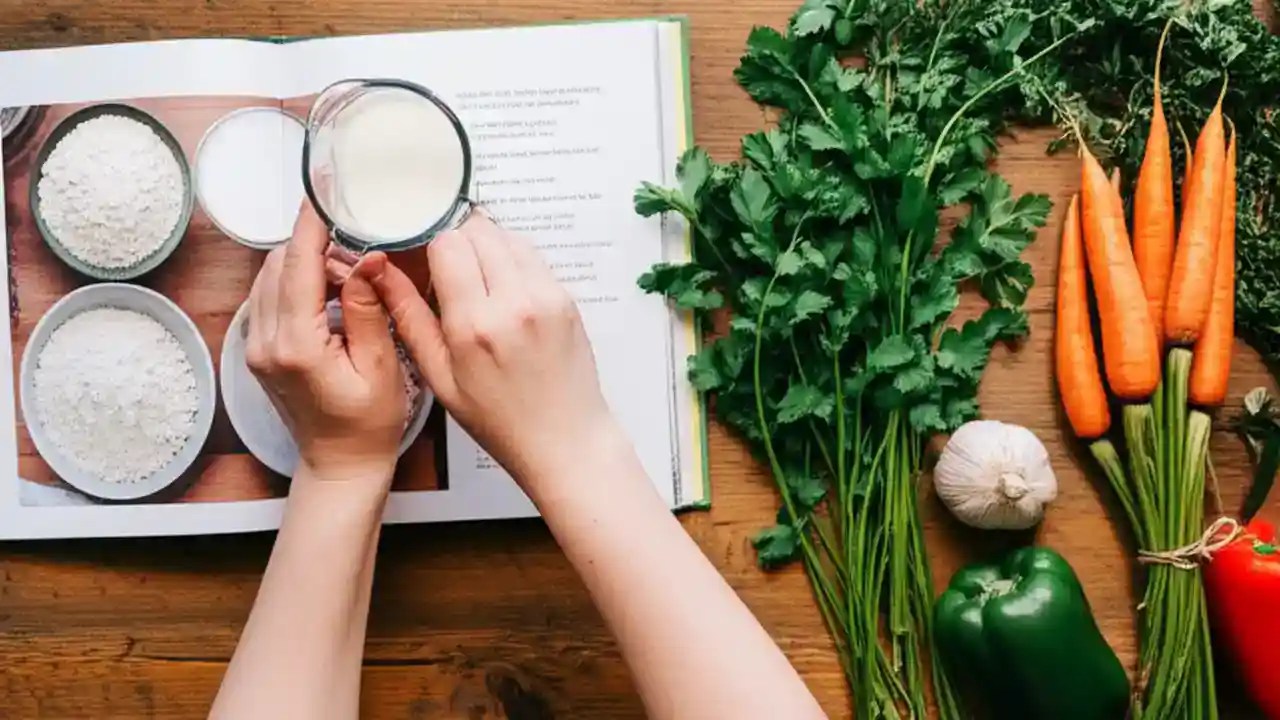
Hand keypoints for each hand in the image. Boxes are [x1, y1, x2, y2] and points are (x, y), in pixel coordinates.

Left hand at [245, 203, 407, 487]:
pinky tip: (327, 294)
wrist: (340, 465)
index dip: (312, 222)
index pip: (299, 264)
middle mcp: (265, 342)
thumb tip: (366, 258)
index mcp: (296, 345)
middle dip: (315, 244)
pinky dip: (295, 282)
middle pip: (280, 263)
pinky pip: (269, 297)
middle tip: (356, 248)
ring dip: (305, 262)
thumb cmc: (367, 425)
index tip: (324, 190)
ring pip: (270, 276)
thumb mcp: (381, 365)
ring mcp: (255, 346)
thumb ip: (368, 307)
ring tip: (347, 276)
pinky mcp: (257, 350)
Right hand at [358, 214, 612, 491]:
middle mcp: (514, 303)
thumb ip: (409, 318)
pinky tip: (504, 290)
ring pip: (507, 235)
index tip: (426, 264)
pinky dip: (512, 259)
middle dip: (458, 241)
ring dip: (486, 245)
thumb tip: (379, 273)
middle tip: (450, 271)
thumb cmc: (499, 420)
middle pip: (478, 230)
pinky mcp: (566, 298)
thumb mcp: (440, 378)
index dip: (431, 247)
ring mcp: (546, 297)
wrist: (565, 440)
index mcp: (474, 326)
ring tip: (477, 281)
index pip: (448, 244)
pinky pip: (532, 255)